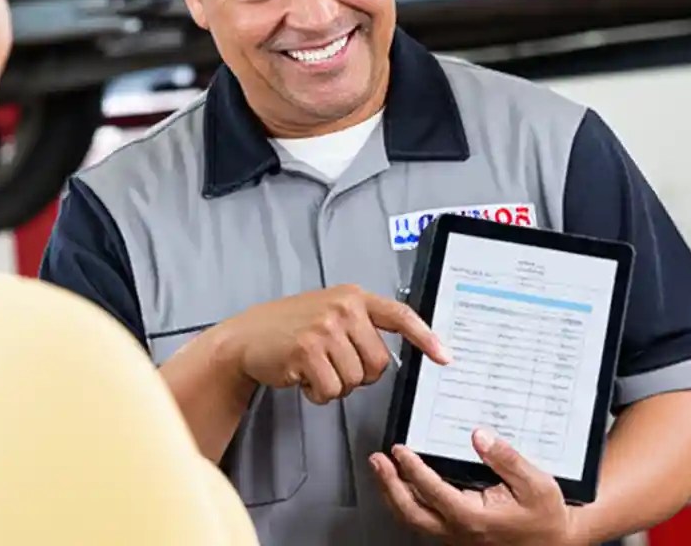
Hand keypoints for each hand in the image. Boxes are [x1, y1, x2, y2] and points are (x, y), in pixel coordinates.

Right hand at [222, 284, 450, 403]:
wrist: (245, 337)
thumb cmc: (289, 328)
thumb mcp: (329, 313)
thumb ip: (359, 324)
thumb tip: (391, 355)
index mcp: (353, 297)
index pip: (399, 315)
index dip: (425, 337)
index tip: (444, 356)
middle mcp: (342, 308)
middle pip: (378, 363)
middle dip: (359, 374)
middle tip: (332, 363)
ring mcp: (324, 328)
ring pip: (355, 381)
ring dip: (335, 384)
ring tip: (312, 366)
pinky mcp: (307, 351)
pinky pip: (332, 390)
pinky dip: (317, 393)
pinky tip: (302, 376)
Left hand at [370, 428, 579, 545]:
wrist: (556, 543)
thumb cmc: (545, 517)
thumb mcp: (536, 483)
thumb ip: (506, 458)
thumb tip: (479, 435)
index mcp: (474, 518)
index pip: (433, 491)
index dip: (413, 470)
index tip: (400, 450)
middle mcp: (459, 531)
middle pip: (410, 512)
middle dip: (389, 485)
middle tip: (377, 461)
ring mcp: (455, 538)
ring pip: (413, 520)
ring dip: (393, 494)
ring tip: (382, 470)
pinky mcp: (456, 537)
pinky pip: (423, 521)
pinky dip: (407, 503)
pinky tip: (403, 487)